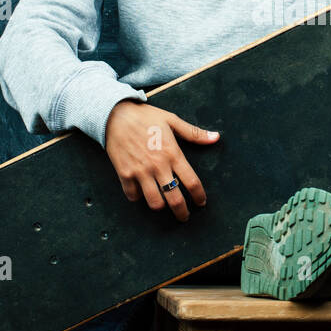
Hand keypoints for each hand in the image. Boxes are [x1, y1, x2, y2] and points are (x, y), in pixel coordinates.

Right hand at [103, 100, 218, 220]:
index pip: (192, 182)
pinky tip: (142, 193)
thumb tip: (216, 137)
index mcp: (173, 154)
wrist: (115, 114)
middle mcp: (158, 166)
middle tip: (184, 216)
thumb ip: (194, 133)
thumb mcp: (172, 120)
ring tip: (163, 205)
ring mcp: (140, 171)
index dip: (199, 196)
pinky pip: (133, 196)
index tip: (201, 202)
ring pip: (154, 202)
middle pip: (175, 199)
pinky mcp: (125, 174)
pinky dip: (138, 197)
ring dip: (160, 206)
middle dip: (182, 212)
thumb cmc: (145, 116)